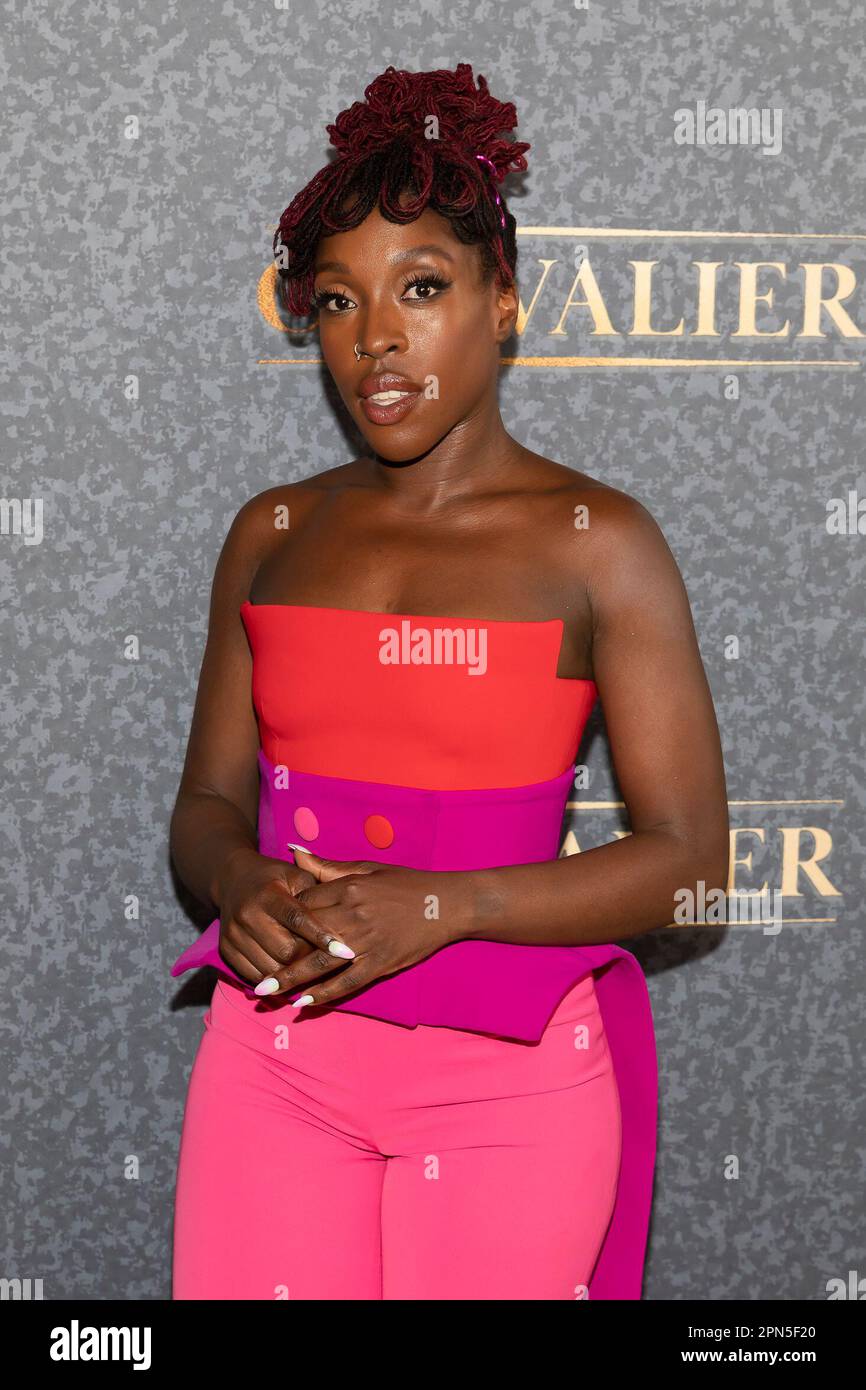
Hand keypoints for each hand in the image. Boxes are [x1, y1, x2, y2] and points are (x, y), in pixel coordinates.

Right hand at [214, 846, 356, 988]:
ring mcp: (234, 934)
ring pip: (270, 968)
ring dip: (293, 975)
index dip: (322, 936)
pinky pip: (253, 975)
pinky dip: (273, 978)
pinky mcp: (225, 949)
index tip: (346, 951)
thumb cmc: (276, 879)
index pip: (298, 919)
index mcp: (268, 894)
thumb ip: (317, 893)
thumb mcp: (297, 876)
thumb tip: (342, 918)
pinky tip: (287, 974)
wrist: (234, 880)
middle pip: (285, 951)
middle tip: (329, 963)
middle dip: (310, 960)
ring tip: (312, 971)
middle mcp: (247, 914)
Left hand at [252, 845, 472, 1003]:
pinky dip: (326, 993)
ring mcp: (367, 942)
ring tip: (267, 992)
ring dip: (292, 980)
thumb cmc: (406, 883)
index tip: (267, 932)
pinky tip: (305, 1003)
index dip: (284, 921)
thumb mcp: (367, 868)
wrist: (447, 904)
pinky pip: (348, 981)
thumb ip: (327, 867)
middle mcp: (353, 916)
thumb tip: (294, 852)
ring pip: (321, 964)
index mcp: (348, 889)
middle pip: (305, 939)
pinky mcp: (381, 962)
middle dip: (277, 956)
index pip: (304, 907)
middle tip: (252, 977)